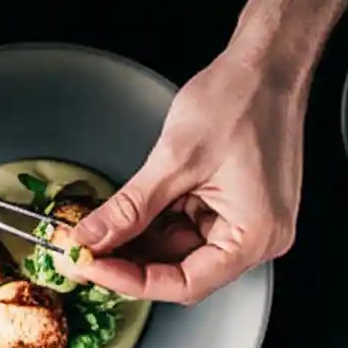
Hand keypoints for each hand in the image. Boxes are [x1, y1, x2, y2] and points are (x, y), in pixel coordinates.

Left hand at [72, 51, 305, 303]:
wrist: (267, 63)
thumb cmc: (241, 99)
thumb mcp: (175, 158)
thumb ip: (130, 207)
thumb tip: (92, 237)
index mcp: (254, 235)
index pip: (185, 284)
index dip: (131, 281)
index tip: (90, 267)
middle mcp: (256, 238)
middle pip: (181, 271)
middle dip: (128, 262)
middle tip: (81, 251)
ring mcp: (245, 223)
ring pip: (178, 251)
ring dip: (136, 243)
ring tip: (94, 231)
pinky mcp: (232, 207)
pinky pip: (186, 227)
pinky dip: (153, 223)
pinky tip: (122, 216)